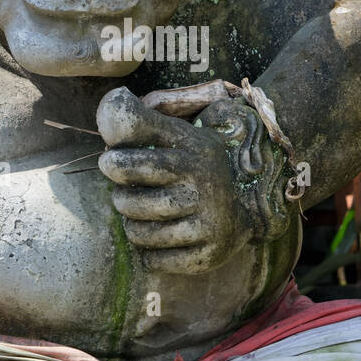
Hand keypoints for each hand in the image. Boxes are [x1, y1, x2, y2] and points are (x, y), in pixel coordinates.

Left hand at [97, 87, 285, 274]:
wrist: (250, 199)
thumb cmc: (197, 164)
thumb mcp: (179, 135)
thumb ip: (143, 120)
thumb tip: (112, 100)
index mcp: (192, 155)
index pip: (140, 163)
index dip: (116, 164)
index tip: (110, 162)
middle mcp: (203, 190)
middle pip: (137, 204)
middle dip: (121, 199)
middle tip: (123, 194)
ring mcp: (209, 224)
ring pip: (145, 235)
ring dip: (132, 226)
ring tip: (137, 216)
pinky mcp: (211, 253)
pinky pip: (160, 261)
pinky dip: (149, 253)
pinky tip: (155, 240)